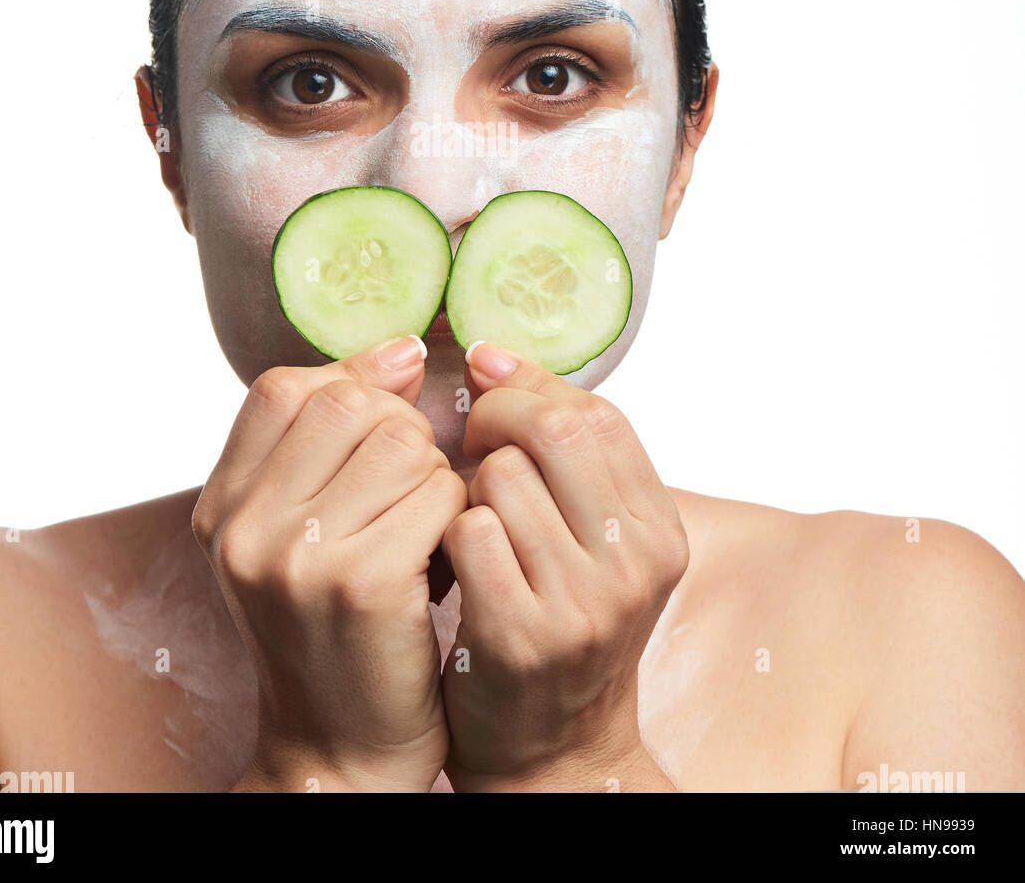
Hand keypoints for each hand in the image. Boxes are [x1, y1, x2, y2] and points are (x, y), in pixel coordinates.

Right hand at [192, 334, 467, 792]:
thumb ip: (332, 441)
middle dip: (401, 431)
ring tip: (421, 529)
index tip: (396, 397)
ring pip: (403, 445)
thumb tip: (401, 350)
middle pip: (349, 406)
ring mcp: (297, 558)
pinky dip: (453, 518)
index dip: (351, 381)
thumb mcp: (301, 531)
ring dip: (434, 477)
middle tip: (411, 486)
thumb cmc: (333, 630)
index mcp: (222, 508)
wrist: (340, 750)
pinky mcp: (361, 586)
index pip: (284, 389)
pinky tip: (438, 563)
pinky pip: (437, 495)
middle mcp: (245, 529)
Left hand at [439, 343, 689, 791]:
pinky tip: (451, 562)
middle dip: (496, 417)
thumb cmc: (559, 629)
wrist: (551, 753)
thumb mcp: (592, 542)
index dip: (533, 388)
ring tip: (470, 518)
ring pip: (502, 476)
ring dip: (467, 485)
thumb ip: (562, 455)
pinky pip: (469, 531)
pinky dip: (448, 534)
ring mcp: (583, 603)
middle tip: (469, 440)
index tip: (490, 383)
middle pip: (555, 429)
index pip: (598, 414)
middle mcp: (634, 564)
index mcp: (658, 531)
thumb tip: (492, 354)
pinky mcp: (524, 636)